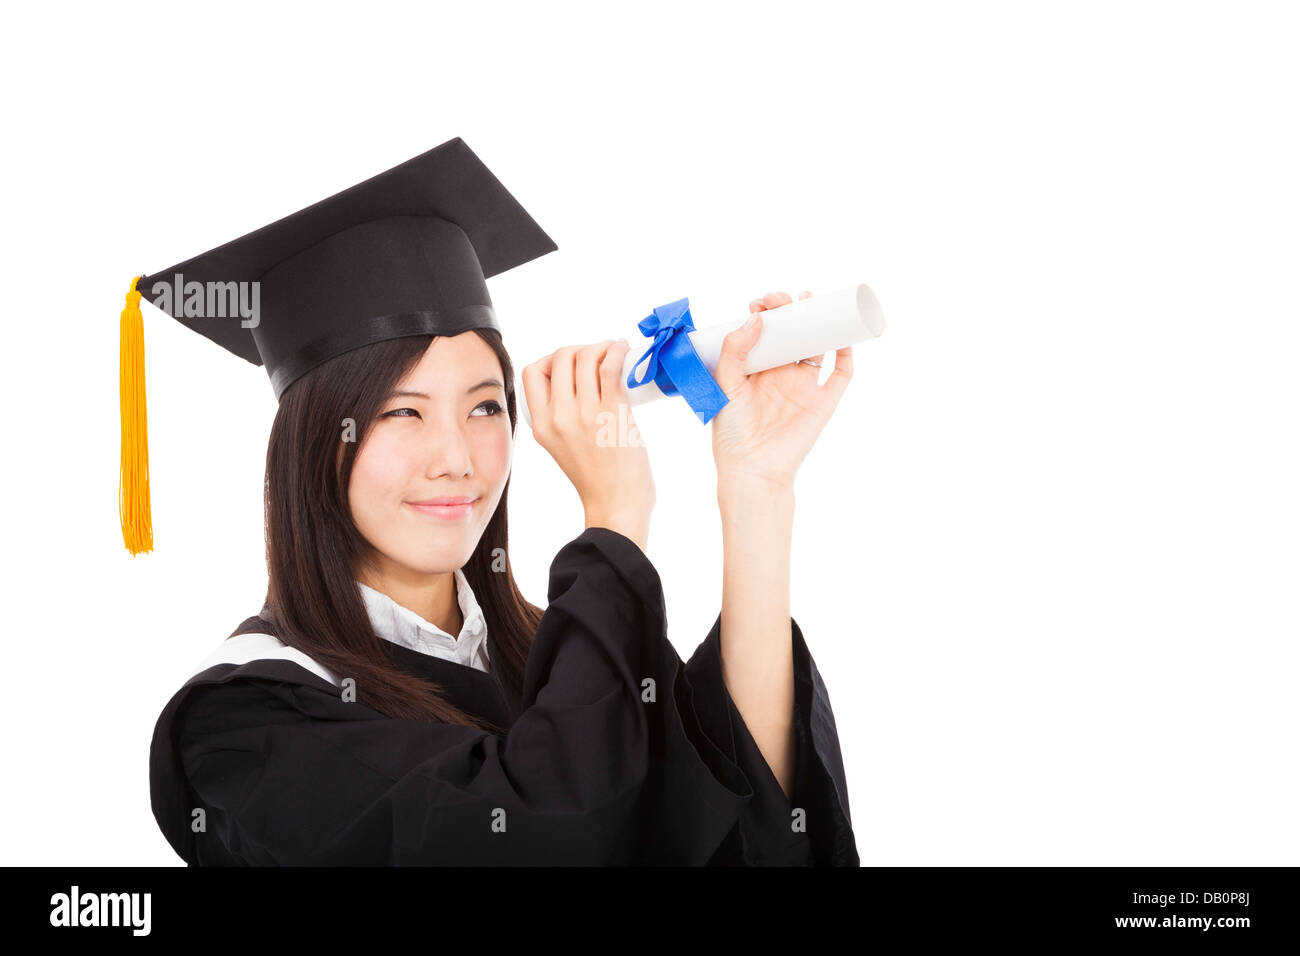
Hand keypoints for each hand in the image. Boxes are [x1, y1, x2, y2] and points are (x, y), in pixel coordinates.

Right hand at [521, 339, 654, 549]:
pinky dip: (615, 350)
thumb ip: (561, 417)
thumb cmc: (598, 478)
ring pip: (584, 356)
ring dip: (601, 347)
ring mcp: (585, 413)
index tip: (572, 365)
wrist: (617, 504)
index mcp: (541, 425)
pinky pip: (609, 366)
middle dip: (580, 349)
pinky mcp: (612, 411)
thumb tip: (579, 380)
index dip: (551, 360)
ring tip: (614, 353)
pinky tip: (622, 349)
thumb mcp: (561, 446)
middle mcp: (559, 416)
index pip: (531, 372)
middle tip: (598, 358)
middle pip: (560, 356)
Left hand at [711, 290, 853, 489]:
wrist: (753, 468)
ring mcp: (805, 387)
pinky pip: (841, 374)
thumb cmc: (732, 433)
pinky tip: (842, 335)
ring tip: (810, 300)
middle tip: (784, 299)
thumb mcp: (725, 385)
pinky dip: (846, 353)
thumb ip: (734, 351)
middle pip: (792, 333)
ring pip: (817, 346)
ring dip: (817, 322)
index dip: (764, 313)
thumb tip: (757, 317)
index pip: (763, 333)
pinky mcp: (824, 402)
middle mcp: (782, 375)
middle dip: (789, 311)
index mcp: (757, 370)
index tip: (759, 303)